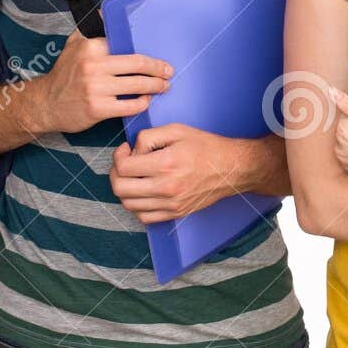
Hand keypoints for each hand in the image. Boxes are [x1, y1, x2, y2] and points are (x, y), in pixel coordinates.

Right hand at [24, 29, 170, 135]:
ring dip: (155, 87)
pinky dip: (142, 104)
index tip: (160, 60)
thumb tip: (107, 10)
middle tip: (168, 72)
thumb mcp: (74, 44)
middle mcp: (93, 66)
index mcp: (90, 47)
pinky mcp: (97, 109)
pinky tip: (146, 101)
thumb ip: (92, 28)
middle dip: (158, 70)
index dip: (148, 55)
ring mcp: (95, 89)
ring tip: (163, 87)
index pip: (127, 47)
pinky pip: (128, 106)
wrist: (45, 104)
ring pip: (136, 86)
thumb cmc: (64, 74)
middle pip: (137, 65)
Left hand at [110, 123, 241, 223]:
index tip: (126, 150)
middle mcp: (166, 187)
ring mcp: (170, 203)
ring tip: (133, 177)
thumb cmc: (206, 147)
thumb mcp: (177, 130)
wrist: (231, 169)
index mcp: (166, 163)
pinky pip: (144, 217)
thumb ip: (149, 136)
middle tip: (124, 164)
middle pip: (120, 188)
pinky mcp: (175, 213)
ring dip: (124, 190)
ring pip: (128, 204)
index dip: (118, 156)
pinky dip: (136, 206)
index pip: (124, 167)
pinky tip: (143, 192)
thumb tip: (133, 151)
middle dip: (115, 173)